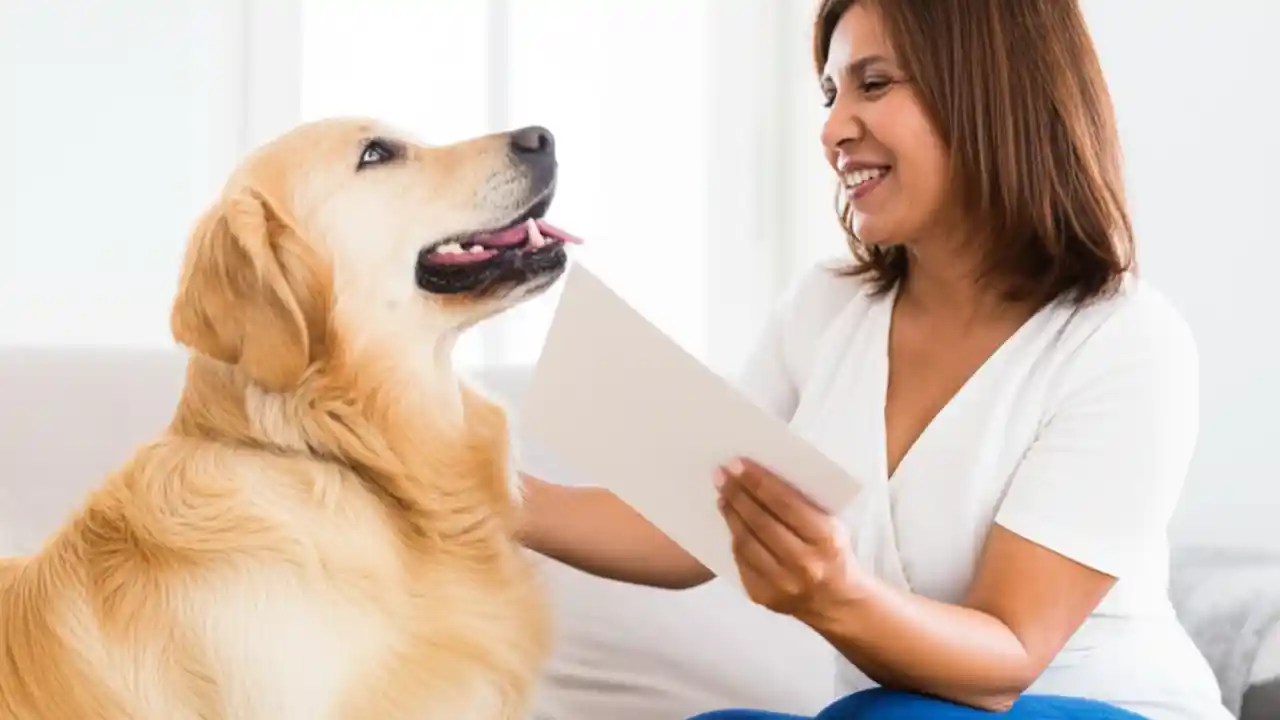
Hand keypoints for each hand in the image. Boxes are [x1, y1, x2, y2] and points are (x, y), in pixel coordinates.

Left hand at [715, 458, 869, 620]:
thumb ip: (804, 506)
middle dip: (737, 494)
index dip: (758, 482)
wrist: (838, 602)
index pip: (784, 503)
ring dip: (731, 515)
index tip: (737, 464)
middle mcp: (803, 563)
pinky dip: (734, 540)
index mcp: (825, 539)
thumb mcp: (832, 525)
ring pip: (746, 543)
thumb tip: (762, 477)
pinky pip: (741, 562)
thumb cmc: (834, 553)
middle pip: (760, 522)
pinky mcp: (763, 596)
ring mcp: (781, 584)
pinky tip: (730, 523)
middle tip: (720, 475)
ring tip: (722, 496)